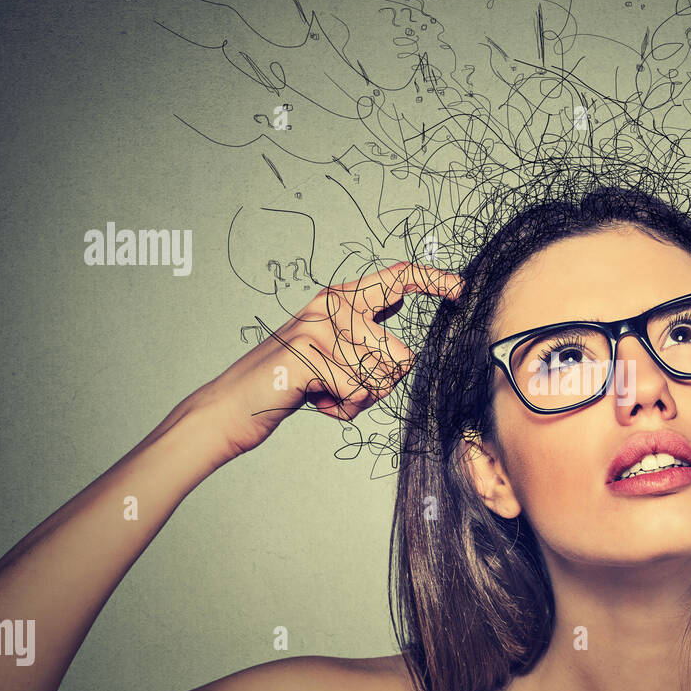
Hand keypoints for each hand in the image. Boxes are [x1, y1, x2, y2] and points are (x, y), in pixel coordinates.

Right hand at [190, 262, 463, 460]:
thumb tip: (397, 298)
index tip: (461, 289)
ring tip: (323, 392)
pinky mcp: (308, 355)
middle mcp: (330, 307)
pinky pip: (357, 392)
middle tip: (339, 387)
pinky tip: (314, 401)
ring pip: (380, 379)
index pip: (394, 280)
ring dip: (357, 399)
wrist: (230, 407)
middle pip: (400, 357)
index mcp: (338, 300)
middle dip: (378, 386)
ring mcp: (318, 328)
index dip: (431, 281)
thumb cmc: (288, 383)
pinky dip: (341, 410)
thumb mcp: (328, 347)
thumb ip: (360, 326)